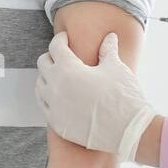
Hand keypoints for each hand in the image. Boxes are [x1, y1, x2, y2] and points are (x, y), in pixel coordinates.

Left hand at [35, 31, 155, 162]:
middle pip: (43, 64)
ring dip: (47, 77)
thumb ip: (108, 50)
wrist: (127, 130)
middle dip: (52, 56)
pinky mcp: (57, 123)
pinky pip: (45, 106)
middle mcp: (55, 86)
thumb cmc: (122, 96)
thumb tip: (110, 37)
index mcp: (68, 69)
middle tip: (62, 56)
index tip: (65, 38)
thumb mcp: (115, 68)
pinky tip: (60, 97)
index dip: (61, 39)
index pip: (56, 47)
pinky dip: (50, 98)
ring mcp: (54, 107)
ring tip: (58, 76)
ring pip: (39, 86)